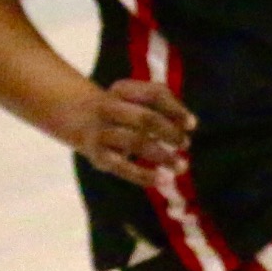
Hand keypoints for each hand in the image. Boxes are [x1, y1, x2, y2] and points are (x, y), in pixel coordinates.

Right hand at [62, 78, 194, 186]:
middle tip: (185, 144)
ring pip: (135, 142)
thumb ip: (165, 107)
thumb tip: (190, 124)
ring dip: (162, 155)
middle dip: (170, 132)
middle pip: (145, 118)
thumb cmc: (123, 110)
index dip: (175, 109)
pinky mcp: (98, 155)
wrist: (80, 119)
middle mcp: (109, 107)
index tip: (192, 125)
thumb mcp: (139, 99)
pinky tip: (163, 180)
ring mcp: (101, 132)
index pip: (154, 94)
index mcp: (123, 90)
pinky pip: (122, 167)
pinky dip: (144, 175)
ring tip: (182, 166)